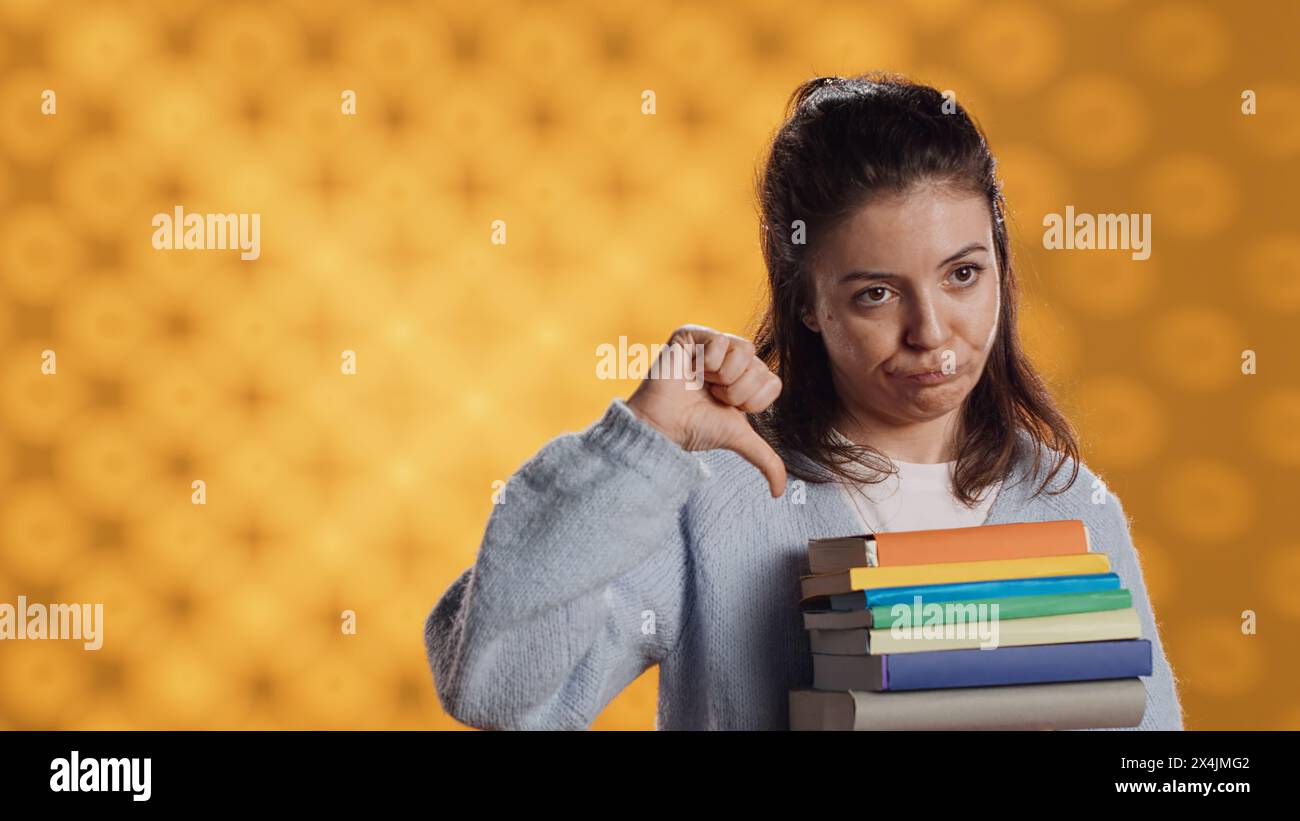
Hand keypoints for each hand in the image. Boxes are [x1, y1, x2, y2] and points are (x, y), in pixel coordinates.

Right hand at [626, 324, 786, 497]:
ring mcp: (712, 342)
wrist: (665, 426)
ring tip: (701, 383)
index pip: (772, 381)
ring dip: (723, 376)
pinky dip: (706, 362)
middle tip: (712, 395)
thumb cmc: (696, 429)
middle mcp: (731, 356)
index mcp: (746, 375)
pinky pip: (720, 340)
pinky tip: (691, 371)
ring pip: (744, 351)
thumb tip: (779, 493)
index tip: (729, 407)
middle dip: (737, 391)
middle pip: (759, 366)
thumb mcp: (739, 439)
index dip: (752, 400)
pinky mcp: (691, 333)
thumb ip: (765, 460)